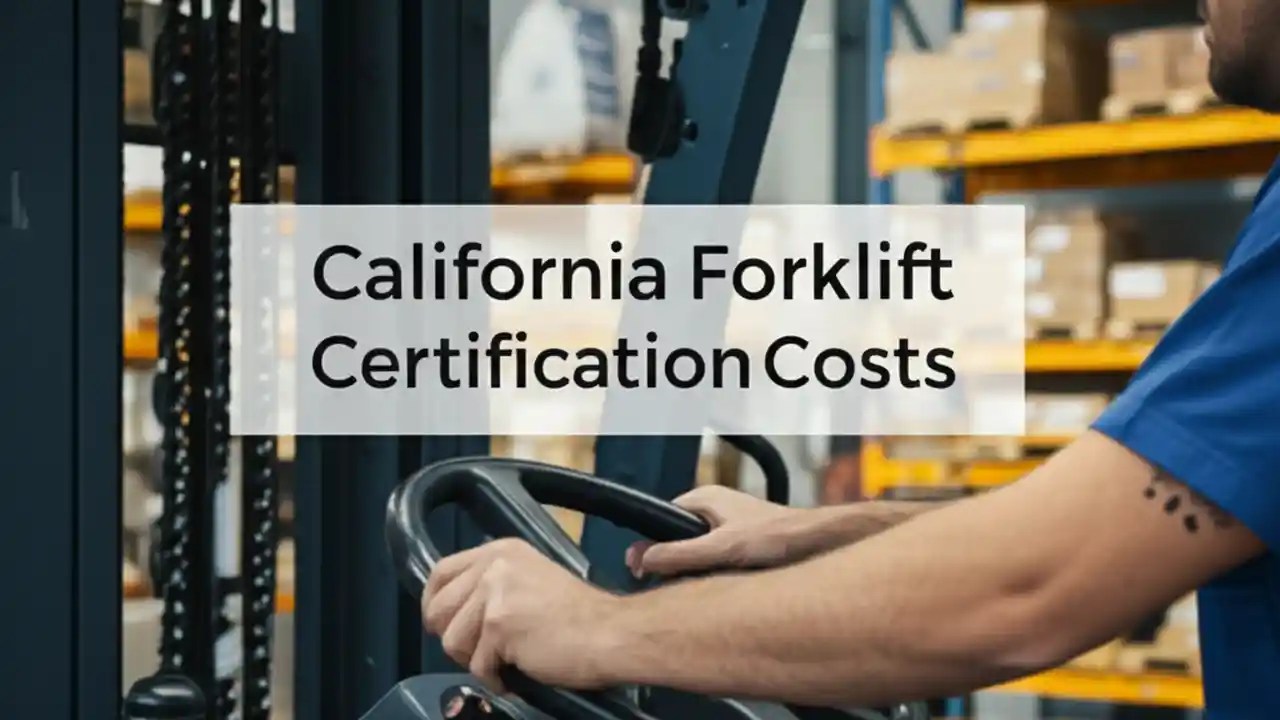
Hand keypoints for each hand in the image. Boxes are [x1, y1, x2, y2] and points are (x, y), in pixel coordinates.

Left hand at [422, 538, 620, 693]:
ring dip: (476, 660)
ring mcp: (494, 595)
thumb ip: (494, 584)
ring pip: (452, 641)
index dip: (433, 602)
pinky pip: (477, 666)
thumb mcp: (531, 578)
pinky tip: (517, 673)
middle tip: (482, 651)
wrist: (610, 632)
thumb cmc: (579, 615)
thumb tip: (455, 611)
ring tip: (506, 662)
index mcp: (500, 551)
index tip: (441, 624)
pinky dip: (495, 678)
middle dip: (454, 638)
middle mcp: (493, 566)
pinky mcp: (499, 625)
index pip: (440, 572)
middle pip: (438, 610)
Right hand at [625, 485, 801, 577]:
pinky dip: (710, 570)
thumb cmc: (776, 536)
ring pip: (695, 549)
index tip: (640, 570)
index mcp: (704, 498)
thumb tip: (642, 560)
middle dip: (667, 560)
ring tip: (691, 585)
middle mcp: (714, 507)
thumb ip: (680, 554)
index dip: (649, 546)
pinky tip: (714, 585)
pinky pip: (713, 556)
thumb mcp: (721, 549)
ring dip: (691, 568)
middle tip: (659, 583)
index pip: (660, 520)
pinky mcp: (740, 540)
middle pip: (675, 536)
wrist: (816, 542)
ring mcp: (728, 523)